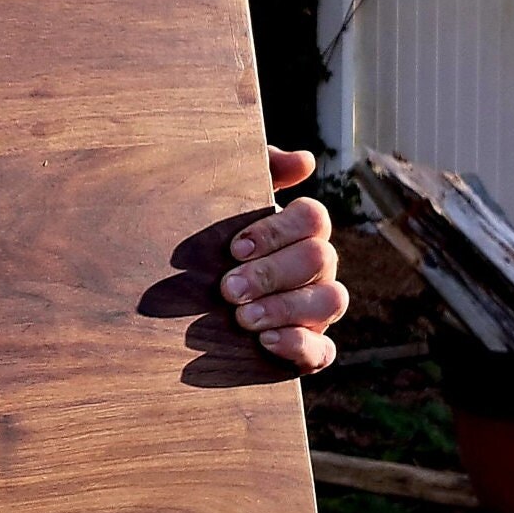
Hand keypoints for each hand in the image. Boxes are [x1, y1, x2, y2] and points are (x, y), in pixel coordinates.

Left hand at [222, 147, 347, 373]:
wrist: (182, 297)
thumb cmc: (210, 238)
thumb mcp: (225, 198)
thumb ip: (263, 170)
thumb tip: (305, 161)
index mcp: (301, 229)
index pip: (313, 218)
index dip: (277, 231)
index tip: (234, 247)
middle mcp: (317, 267)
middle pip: (319, 259)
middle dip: (271, 274)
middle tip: (228, 288)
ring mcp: (317, 308)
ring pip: (330, 302)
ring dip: (285, 308)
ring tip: (243, 317)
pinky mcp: (309, 347)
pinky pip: (324, 351)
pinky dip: (300, 346)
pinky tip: (266, 341)